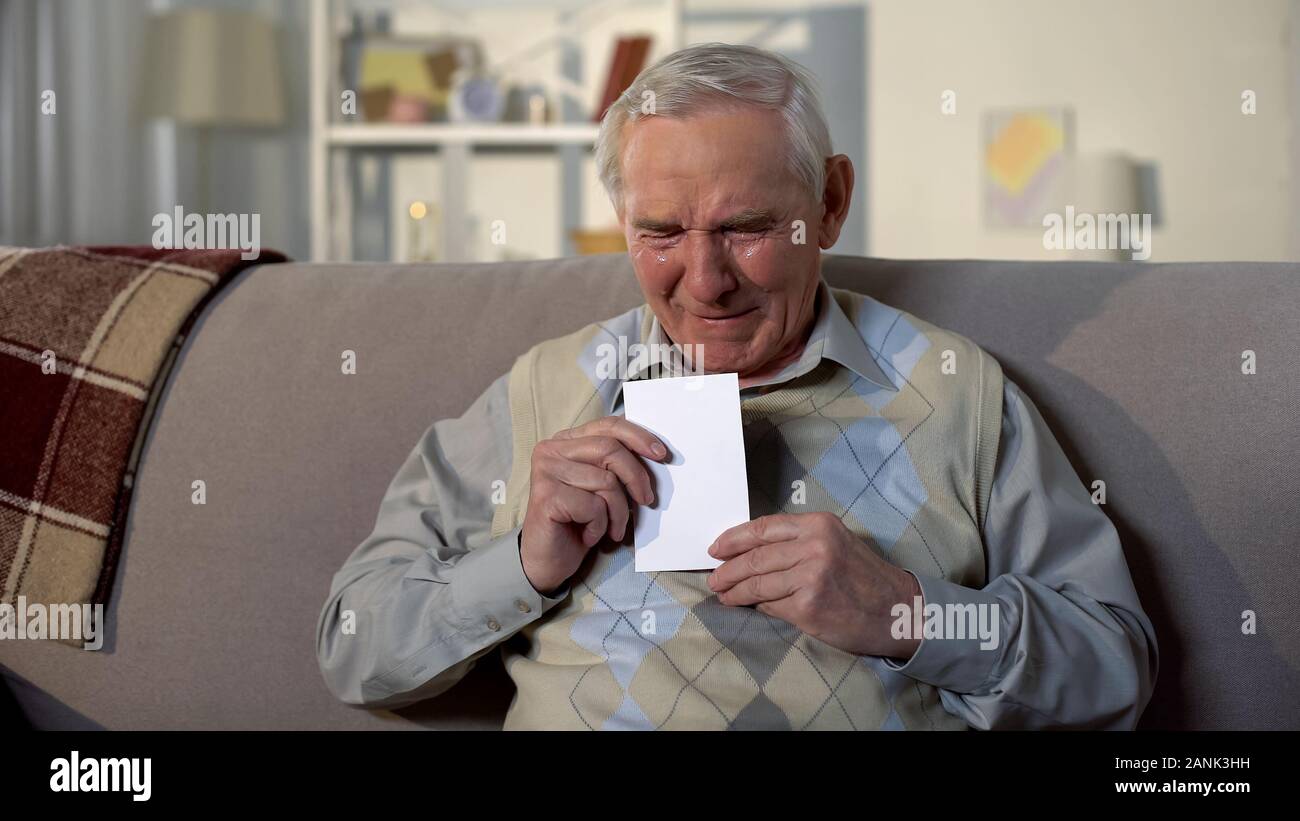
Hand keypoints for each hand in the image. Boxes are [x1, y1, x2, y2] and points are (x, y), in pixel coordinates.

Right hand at [520, 416, 667, 594]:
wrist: (547, 561)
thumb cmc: (577, 523)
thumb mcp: (601, 487)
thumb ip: (616, 465)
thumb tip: (655, 453)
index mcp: (566, 441)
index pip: (608, 426)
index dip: (638, 437)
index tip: (661, 454)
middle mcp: (551, 450)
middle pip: (610, 449)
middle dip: (636, 477)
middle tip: (646, 501)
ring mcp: (545, 471)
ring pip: (606, 481)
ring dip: (618, 512)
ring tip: (611, 528)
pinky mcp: (546, 496)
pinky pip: (594, 506)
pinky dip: (600, 526)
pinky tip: (588, 535)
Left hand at [706, 512, 922, 660]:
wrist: (899, 611)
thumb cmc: (864, 578)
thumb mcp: (835, 544)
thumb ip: (797, 543)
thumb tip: (749, 554)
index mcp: (819, 525)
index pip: (763, 528)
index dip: (733, 539)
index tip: (716, 549)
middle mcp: (815, 546)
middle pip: (755, 557)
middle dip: (727, 570)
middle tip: (714, 578)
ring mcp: (811, 577)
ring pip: (757, 583)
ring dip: (735, 591)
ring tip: (723, 595)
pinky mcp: (809, 607)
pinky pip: (771, 606)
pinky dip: (756, 607)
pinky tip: (747, 608)